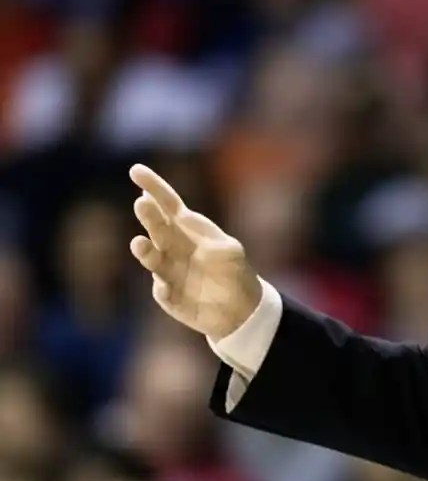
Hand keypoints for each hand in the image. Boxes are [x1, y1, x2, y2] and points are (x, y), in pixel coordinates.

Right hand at [128, 164, 262, 340]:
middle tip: (142, 204)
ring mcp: (168, 271)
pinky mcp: (168, 295)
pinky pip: (162, 291)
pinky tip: (166, 289)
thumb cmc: (234, 273)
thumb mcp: (232, 255)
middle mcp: (173, 247)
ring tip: (139, 243)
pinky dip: (163, 289)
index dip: (154, 187)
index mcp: (189, 230)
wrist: (238, 309)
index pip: (169, 205)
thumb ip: (218, 247)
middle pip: (158, 228)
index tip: (136, 170)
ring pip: (152, 258)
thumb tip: (199, 243)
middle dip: (149, 216)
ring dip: (145, 251)